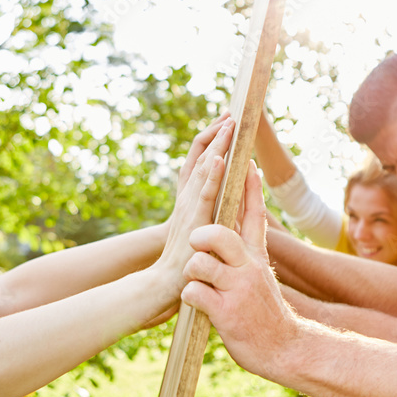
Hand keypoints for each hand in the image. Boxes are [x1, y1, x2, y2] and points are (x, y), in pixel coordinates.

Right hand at [153, 118, 234, 296]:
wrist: (164, 281)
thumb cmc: (183, 258)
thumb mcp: (200, 227)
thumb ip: (212, 210)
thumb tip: (230, 197)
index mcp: (190, 196)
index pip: (202, 159)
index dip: (214, 138)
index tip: (228, 121)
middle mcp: (188, 196)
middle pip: (204, 157)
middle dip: (218, 135)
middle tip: (232, 114)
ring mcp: (190, 206)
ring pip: (206, 170)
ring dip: (218, 146)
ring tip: (230, 126)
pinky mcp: (195, 220)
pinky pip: (206, 194)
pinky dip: (214, 175)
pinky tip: (222, 159)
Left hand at [181, 161, 299, 377]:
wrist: (286, 350)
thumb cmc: (265, 314)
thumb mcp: (261, 279)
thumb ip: (246, 257)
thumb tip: (230, 233)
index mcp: (257, 257)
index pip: (254, 215)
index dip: (249, 189)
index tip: (246, 163)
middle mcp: (250, 268)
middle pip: (218, 234)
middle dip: (201, 236)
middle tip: (198, 245)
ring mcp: (238, 289)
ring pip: (199, 263)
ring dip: (193, 275)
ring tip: (203, 288)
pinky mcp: (226, 312)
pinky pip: (194, 293)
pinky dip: (191, 299)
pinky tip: (201, 307)